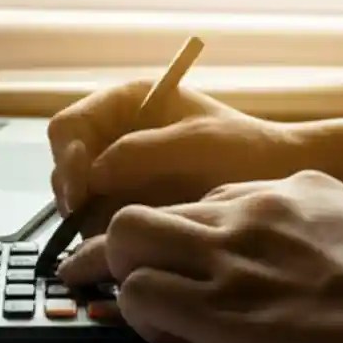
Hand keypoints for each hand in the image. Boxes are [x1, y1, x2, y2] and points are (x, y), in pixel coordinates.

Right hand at [47, 80, 293, 234]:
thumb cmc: (242, 148)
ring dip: (91, 218)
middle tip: (96, 223)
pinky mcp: (130, 203)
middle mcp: (113, 135)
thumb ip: (138, 153)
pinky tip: (135, 238)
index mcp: (124, 104)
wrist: (276, 178)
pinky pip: (100, 220)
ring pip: (78, 199)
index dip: (68, 159)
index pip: (68, 128)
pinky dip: (108, 233)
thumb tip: (92, 176)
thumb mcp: (192, 143)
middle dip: (76, 195)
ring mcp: (119, 172)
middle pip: (65, 166)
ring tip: (125, 232)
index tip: (84, 191)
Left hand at [58, 170, 342, 342]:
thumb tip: (302, 268)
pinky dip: (137, 314)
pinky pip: (138, 294)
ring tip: (112, 301)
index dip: (187, 233)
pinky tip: (165, 338)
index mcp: (296, 190)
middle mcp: (254, 211)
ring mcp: (233, 257)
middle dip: (121, 242)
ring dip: (111, 270)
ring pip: (125, 236)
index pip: (210, 197)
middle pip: (153, 208)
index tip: (181, 257)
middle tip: (105, 270)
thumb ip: (324, 237)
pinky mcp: (219, 310)